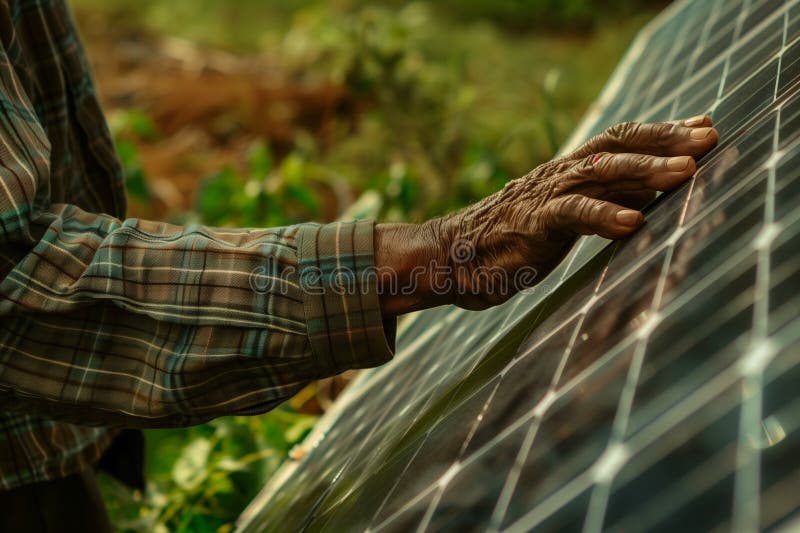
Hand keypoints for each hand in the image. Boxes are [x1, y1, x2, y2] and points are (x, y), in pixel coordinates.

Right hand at [376, 116, 717, 313]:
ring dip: (644, 170)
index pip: (619, 142)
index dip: (662, 133)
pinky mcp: (530, 224)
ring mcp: (544, 197)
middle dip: (664, 142)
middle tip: (708, 141)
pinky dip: (603, 215)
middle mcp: (559, 176)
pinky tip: (633, 222)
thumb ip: (599, 205)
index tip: (704, 130)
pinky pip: (570, 214)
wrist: (451, 257)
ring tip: (684, 173)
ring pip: (598, 172)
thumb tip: (648, 200)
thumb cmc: (508, 244)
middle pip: (616, 146)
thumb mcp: (563, 221)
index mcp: (568, 174)